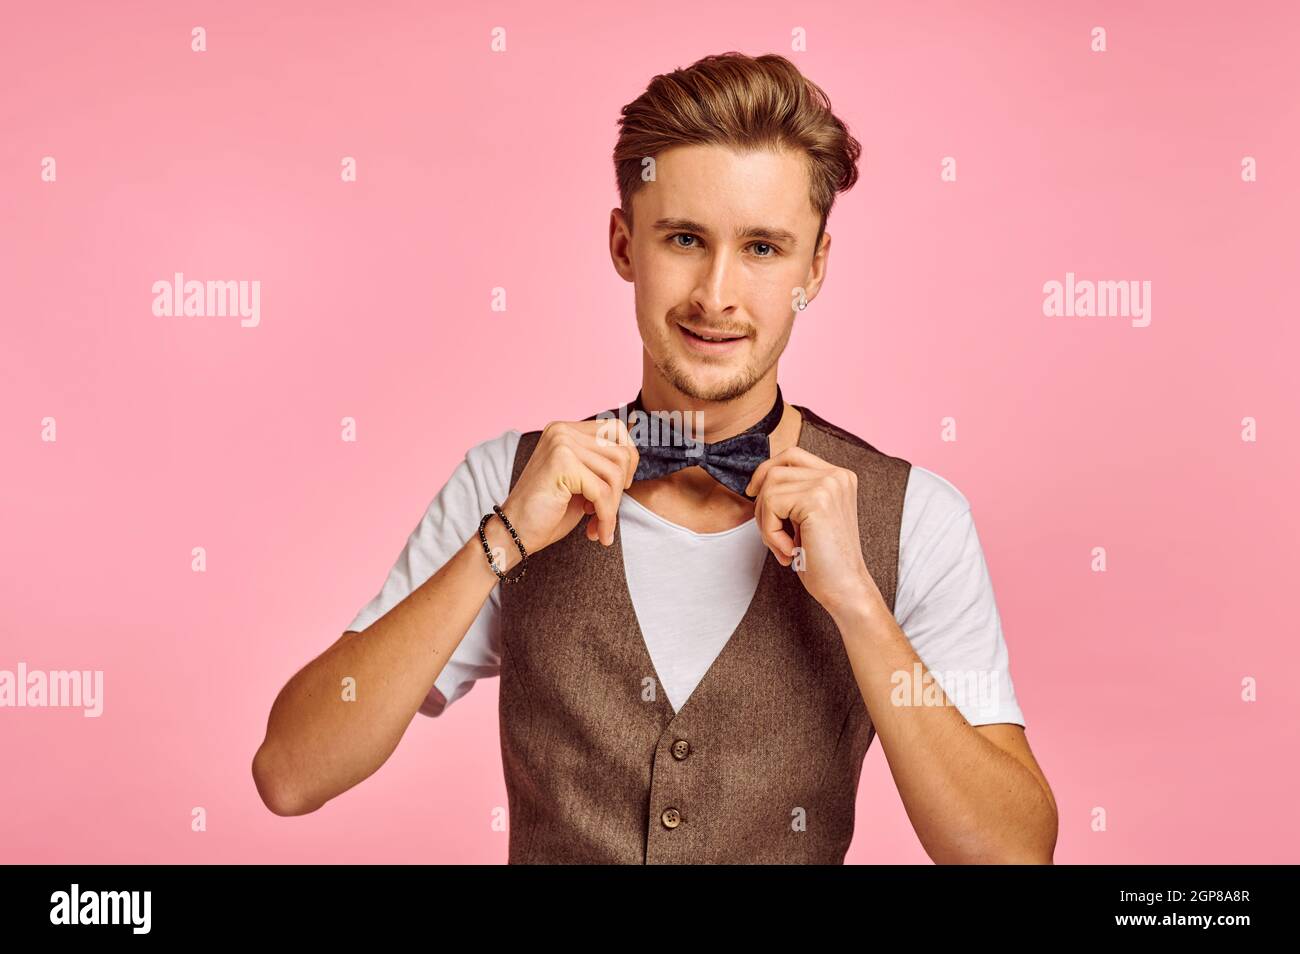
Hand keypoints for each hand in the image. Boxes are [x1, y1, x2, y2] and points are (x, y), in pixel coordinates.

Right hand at [498, 419, 639, 554]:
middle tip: (606, 512)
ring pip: (614, 474)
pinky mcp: (562, 463)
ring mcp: (561, 444)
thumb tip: (634, 459)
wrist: (512, 533)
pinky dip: (605, 517)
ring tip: (598, 526)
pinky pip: (602, 492)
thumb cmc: (547, 512)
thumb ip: (602, 466)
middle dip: (620, 488)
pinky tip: (596, 532)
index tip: (619, 488)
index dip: (627, 461)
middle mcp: (562, 431)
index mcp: (565, 430)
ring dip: (612, 507)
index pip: (616, 429)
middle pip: (620, 451)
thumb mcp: (581, 481)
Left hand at [744, 446, 883, 619]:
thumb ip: (793, 494)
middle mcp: (837, 475)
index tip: (753, 494)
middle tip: (771, 535)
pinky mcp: (816, 499)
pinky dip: (770, 533)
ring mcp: (829, 484)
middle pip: (776, 469)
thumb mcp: (807, 519)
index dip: (766, 471)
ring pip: (769, 488)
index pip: (791, 455)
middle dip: (762, 503)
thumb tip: (756, 483)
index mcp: (839, 477)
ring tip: (782, 547)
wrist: (845, 588)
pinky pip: (771, 505)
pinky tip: (789, 551)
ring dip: (766, 522)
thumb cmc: (824, 560)